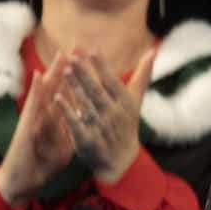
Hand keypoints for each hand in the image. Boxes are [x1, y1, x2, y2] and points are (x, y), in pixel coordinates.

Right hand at [0, 52, 77, 205]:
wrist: (25, 179)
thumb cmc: (44, 161)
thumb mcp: (65, 141)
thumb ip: (73, 127)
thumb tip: (85, 119)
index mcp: (58, 117)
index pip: (70, 93)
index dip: (80, 77)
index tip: (90, 59)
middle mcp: (46, 113)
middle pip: (58, 87)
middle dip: (67, 67)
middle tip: (76, 45)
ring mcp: (36, 117)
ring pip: (45, 91)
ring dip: (52, 72)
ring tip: (61, 53)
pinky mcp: (27, 125)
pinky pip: (33, 105)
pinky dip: (36, 90)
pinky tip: (39, 77)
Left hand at [62, 48, 152, 183]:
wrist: (121, 160)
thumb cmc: (126, 124)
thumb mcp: (136, 99)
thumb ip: (142, 75)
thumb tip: (153, 50)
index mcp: (125, 102)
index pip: (112, 80)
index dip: (102, 66)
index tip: (91, 49)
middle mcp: (113, 113)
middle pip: (97, 90)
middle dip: (85, 73)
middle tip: (72, 56)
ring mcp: (100, 126)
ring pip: (85, 103)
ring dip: (75, 87)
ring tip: (64, 70)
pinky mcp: (87, 139)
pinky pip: (76, 122)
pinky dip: (67, 110)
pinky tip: (57, 97)